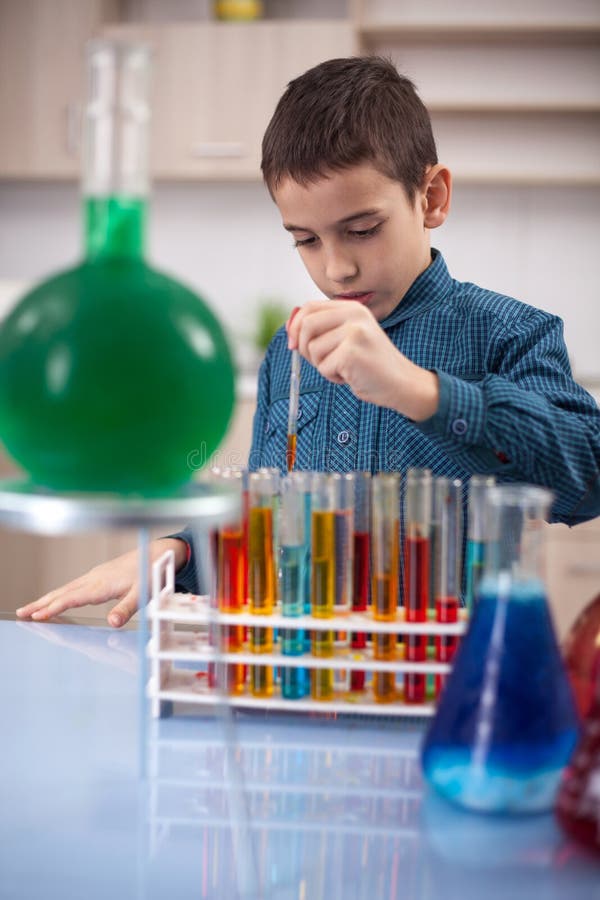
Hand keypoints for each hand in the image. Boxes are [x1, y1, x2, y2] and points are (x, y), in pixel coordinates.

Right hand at [15, 537, 187, 627]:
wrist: (157, 552)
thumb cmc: (150, 572)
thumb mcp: (143, 593)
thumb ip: (126, 608)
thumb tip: (112, 623)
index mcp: (102, 584)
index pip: (73, 597)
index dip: (54, 607)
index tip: (38, 615)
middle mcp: (95, 578)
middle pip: (62, 592)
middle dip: (41, 603)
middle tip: (22, 613)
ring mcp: (95, 576)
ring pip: (65, 589)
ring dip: (46, 599)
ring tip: (30, 609)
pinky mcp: (98, 576)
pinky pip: (73, 587)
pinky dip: (59, 594)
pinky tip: (55, 600)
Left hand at [286, 300, 438, 420]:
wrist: (400, 382)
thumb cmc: (370, 364)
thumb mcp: (347, 338)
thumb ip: (322, 329)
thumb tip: (289, 327)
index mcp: (351, 308)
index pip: (309, 307)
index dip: (295, 326)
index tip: (294, 344)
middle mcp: (354, 315)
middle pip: (306, 326)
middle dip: (304, 348)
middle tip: (320, 362)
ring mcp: (354, 332)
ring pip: (313, 349)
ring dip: (323, 366)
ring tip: (344, 368)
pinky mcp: (351, 352)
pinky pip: (324, 367)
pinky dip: (332, 377)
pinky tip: (350, 376)